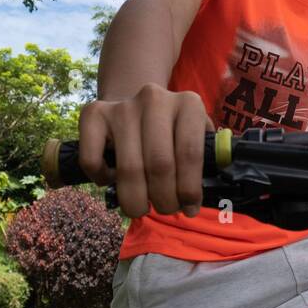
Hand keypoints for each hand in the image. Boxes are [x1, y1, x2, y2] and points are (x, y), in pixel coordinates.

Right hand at [78, 83, 213, 218]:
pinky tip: (113, 181)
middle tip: (165, 209)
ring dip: (136, 200)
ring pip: (128, 168)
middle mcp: (155, 98)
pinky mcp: (93, 113)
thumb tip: (215, 190)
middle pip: (159, 165)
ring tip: (142, 207)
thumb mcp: (197, 136)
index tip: (189, 209)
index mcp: (189, 103)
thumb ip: (208, 158)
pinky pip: (93, 160)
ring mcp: (123, 105)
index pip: (190, 154)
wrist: (136, 105)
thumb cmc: (173, 132)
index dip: (189, 190)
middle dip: (164, 199)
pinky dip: (103, 180)